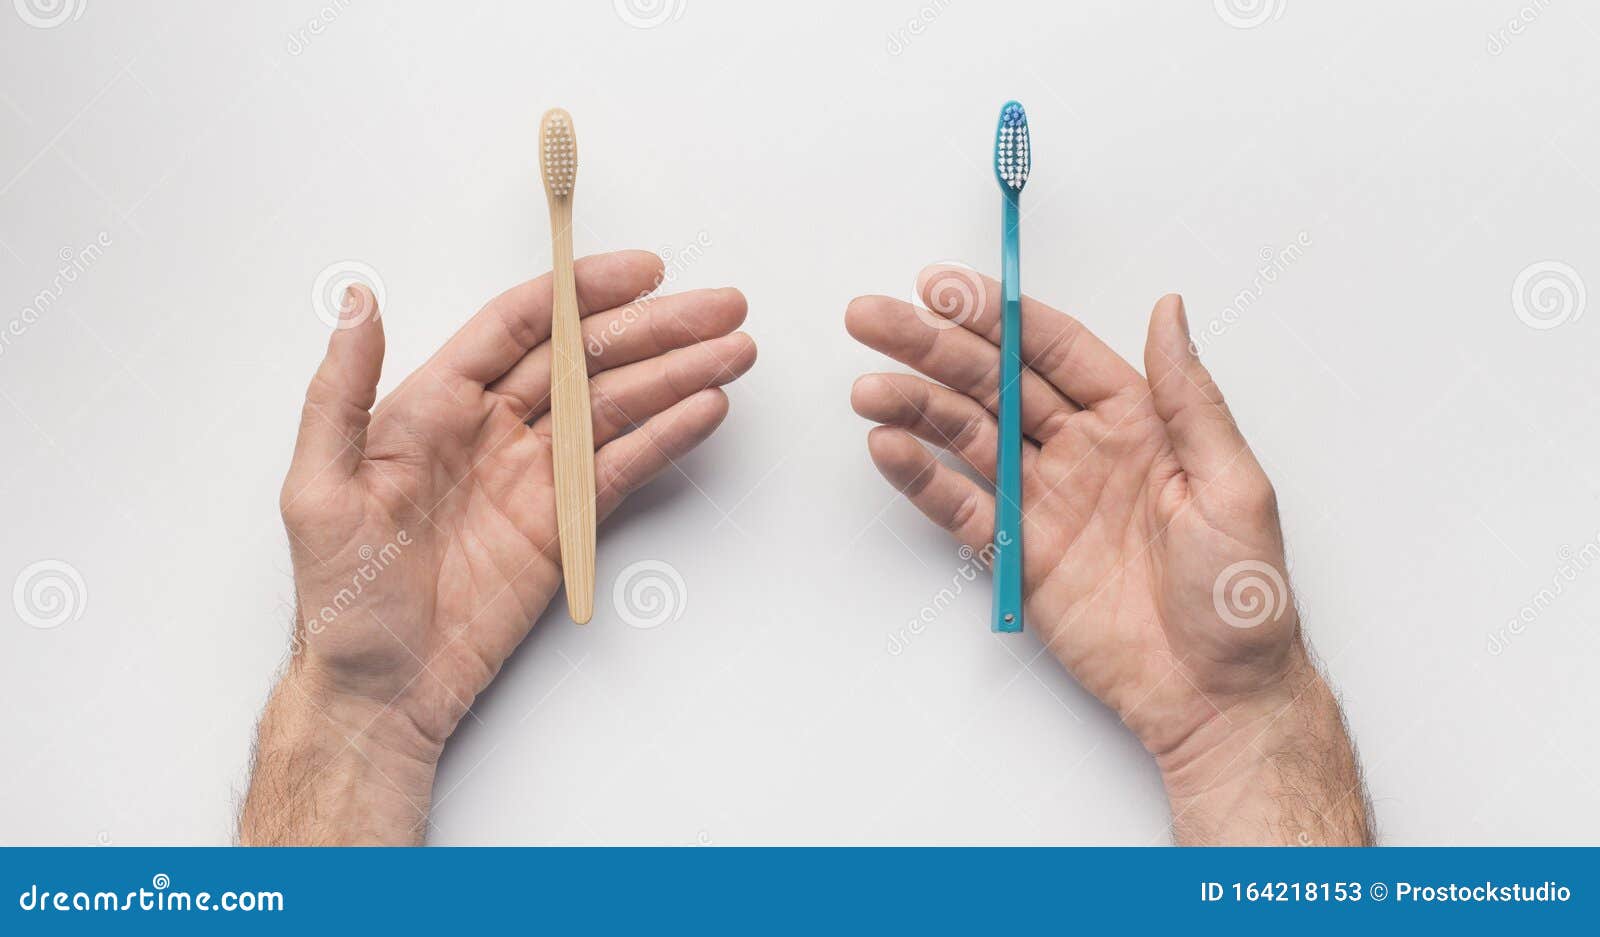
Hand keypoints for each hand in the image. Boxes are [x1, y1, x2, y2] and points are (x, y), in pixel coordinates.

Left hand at [241, 251, 755, 843]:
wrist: (381, 691)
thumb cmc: (340, 598)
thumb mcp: (318, 487)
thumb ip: (340, 390)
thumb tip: (357, 301)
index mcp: (432, 406)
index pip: (520, 328)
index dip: (582, 292)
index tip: (641, 272)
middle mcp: (491, 430)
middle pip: (586, 360)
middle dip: (656, 330)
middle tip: (719, 307)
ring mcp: (534, 476)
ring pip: (616, 407)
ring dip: (677, 376)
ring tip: (734, 351)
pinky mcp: (565, 524)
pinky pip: (624, 467)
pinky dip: (668, 437)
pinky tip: (705, 410)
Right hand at [847, 267, 1368, 844]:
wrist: (1218, 696)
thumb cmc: (1242, 594)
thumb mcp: (1235, 484)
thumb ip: (1191, 397)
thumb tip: (1169, 311)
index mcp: (1136, 421)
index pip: (1053, 350)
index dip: (997, 314)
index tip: (945, 287)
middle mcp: (1081, 451)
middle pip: (994, 382)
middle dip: (932, 347)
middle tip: (873, 317)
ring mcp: (1044, 501)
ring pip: (967, 437)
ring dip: (914, 408)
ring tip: (867, 389)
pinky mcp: (1017, 555)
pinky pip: (961, 507)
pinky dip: (923, 479)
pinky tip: (888, 449)